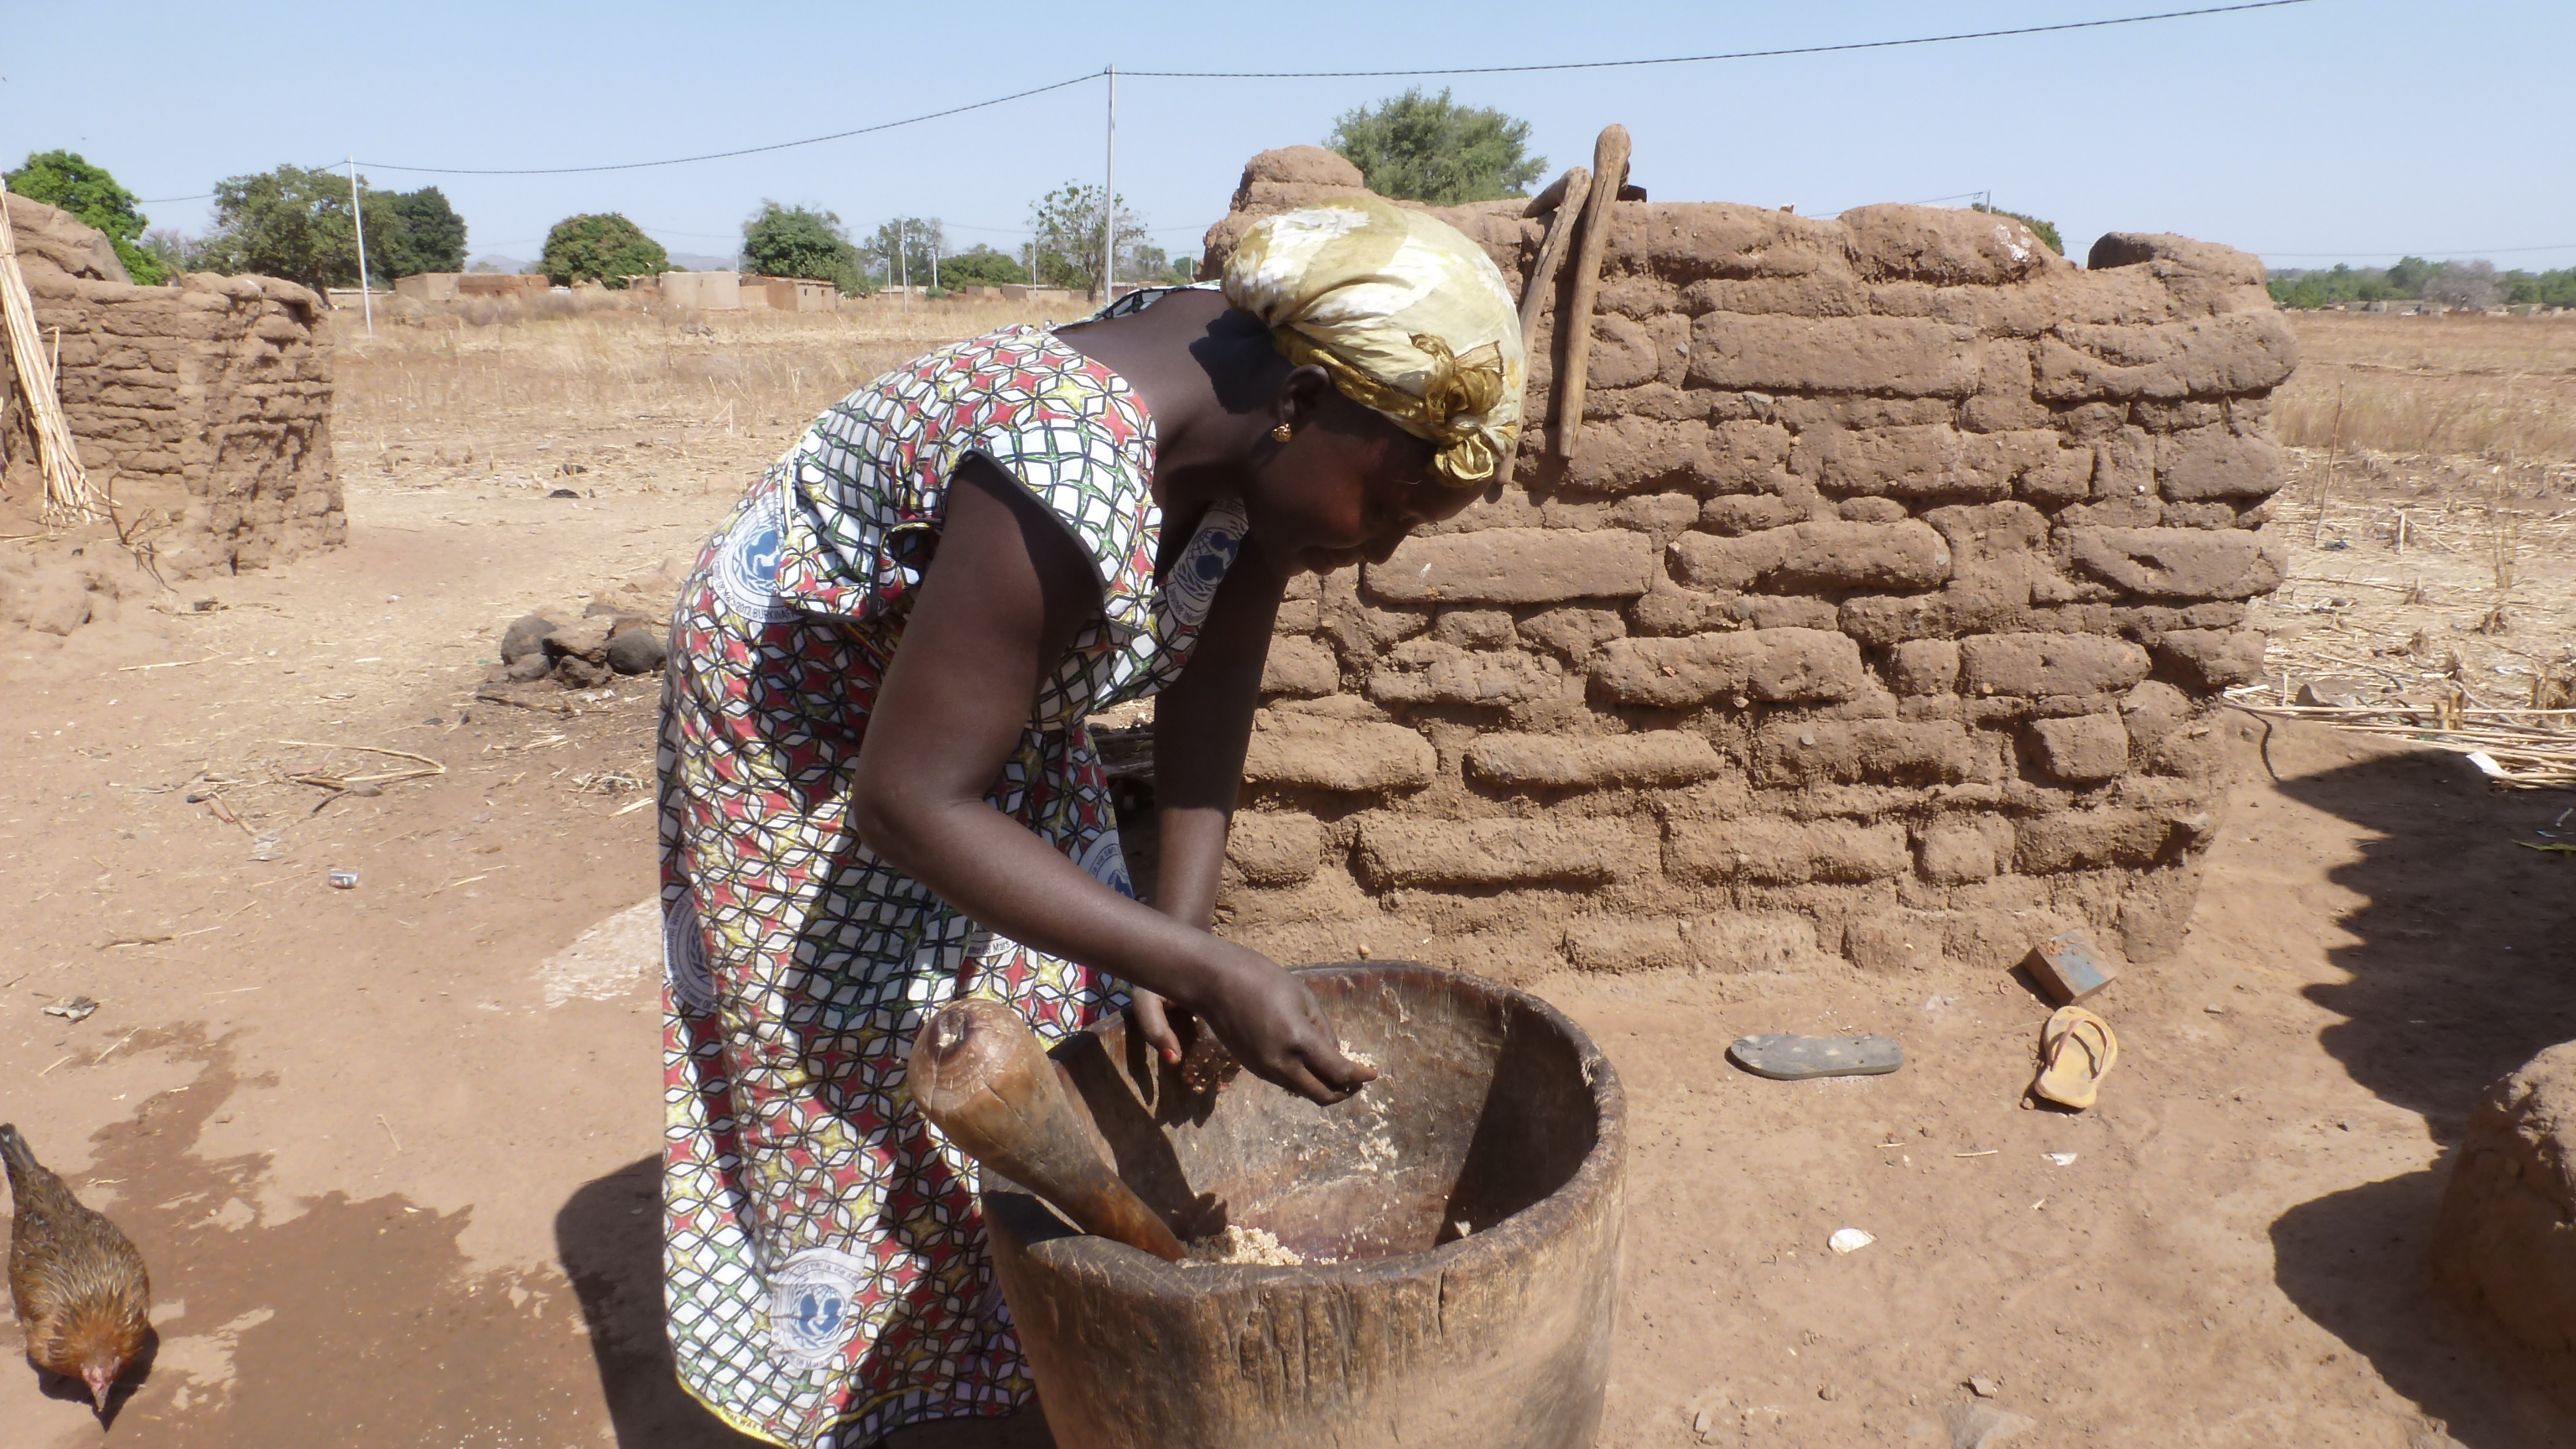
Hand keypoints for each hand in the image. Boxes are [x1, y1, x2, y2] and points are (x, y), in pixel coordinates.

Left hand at [1129, 989, 1243, 1096]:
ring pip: (1237, 1042)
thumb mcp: (1146, 998)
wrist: (1171, 951)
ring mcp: (1232, 1005)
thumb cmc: (1156, 979)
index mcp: (1206, 1003)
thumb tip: (1173, 1059)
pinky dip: (1237, 1056)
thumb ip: (1154, 1027)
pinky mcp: (1235, 1005)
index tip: (1187, 1080)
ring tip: (1218, 1087)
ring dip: (1227, 1068)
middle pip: (1225, 1046)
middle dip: (1212, 1071)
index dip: (1198, 1064)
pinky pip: (1243, 1034)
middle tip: (1200, 1089)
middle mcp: (1224, 1005)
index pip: (1208, 1042)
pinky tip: (1231, 1071)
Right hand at [1183, 947, 1376, 1105]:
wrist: (1214, 983)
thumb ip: (1324, 1031)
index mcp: (1299, 1041)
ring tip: (1338, 1075)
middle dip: (1345, 1091)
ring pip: (1303, 1092)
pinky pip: (1286, 1083)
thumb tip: (1336, 1055)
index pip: (1339, 1072)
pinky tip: (1311, 1067)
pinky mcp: (1253, 1069)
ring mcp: (1265, 1070)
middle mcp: (1282, 1063)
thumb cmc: (1262, 980)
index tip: (1373, 1073)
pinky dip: (1304, 1081)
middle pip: (1322, 1095)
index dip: (1360, 1076)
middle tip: (1357, 1081)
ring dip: (1324, 1088)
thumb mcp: (1304, 998)